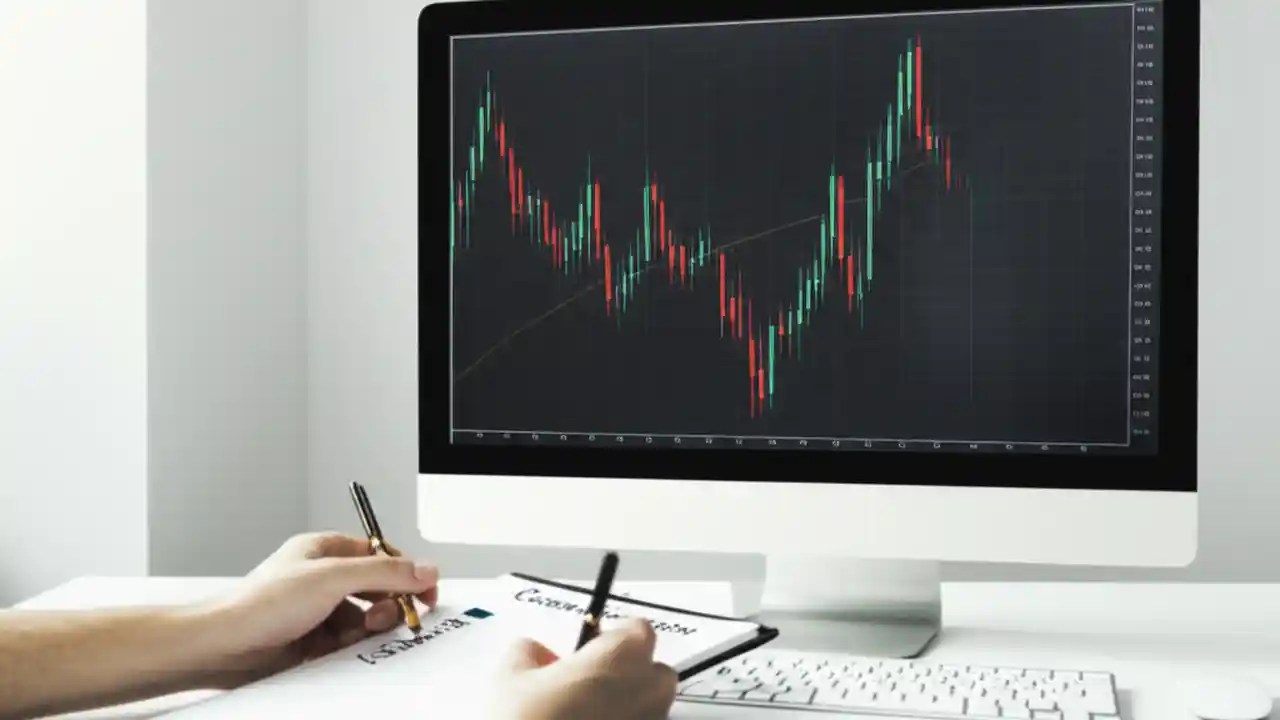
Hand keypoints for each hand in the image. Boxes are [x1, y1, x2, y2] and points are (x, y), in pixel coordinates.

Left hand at [200, 531, 438, 685]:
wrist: (224, 647)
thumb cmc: (261, 604)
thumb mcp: (331, 577)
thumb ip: (383, 572)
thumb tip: (424, 569)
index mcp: (325, 551)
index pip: (380, 555)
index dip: (405, 571)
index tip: (426, 590)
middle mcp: (322, 578)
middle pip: (376, 589)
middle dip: (388, 604)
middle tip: (391, 617)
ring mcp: (318, 611)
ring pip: (365, 619)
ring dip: (368, 628)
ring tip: (358, 634)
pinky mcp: (313, 641)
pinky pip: (349, 642)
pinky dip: (351, 647)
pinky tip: (339, 650)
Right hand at [492, 618, 678, 719]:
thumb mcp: (510, 679)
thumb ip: (529, 653)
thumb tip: (535, 652)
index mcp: (623, 656)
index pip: (638, 630)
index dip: (614, 638)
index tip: (589, 650)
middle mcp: (650, 691)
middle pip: (654, 673)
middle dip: (629, 675)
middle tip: (588, 686)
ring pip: (650, 708)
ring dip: (627, 707)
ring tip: (585, 716)